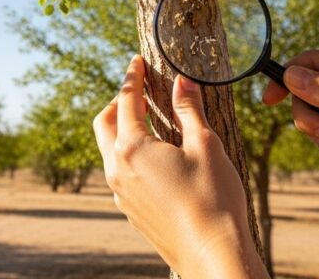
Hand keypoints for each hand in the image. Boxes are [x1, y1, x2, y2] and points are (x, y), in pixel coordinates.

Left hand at [93, 56, 267, 277]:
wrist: (213, 257)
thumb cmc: (212, 199)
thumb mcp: (204, 145)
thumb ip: (189, 109)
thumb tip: (183, 81)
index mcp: (131, 148)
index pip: (126, 101)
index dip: (132, 77)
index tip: (136, 61)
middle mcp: (117, 169)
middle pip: (105, 122)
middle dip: (119, 102)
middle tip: (139, 90)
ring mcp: (120, 192)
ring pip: (110, 149)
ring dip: (123, 128)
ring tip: (148, 120)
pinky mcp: (130, 210)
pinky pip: (119, 171)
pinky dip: (129, 153)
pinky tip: (154, 156)